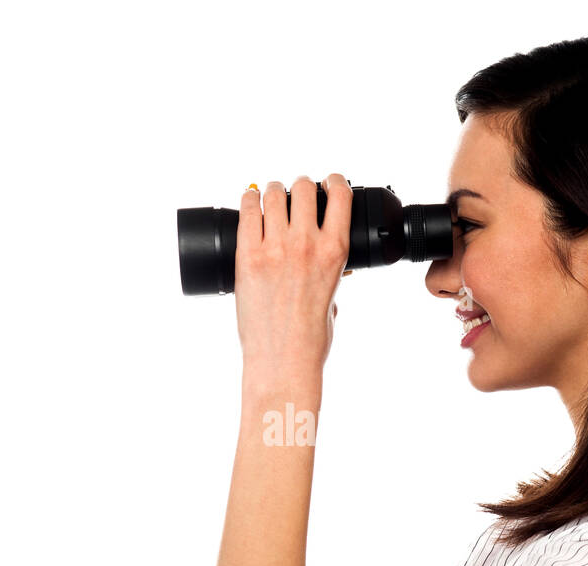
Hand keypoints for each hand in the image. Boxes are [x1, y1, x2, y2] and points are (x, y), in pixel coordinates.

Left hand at [234, 175, 351, 379]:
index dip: (333, 182)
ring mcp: (276, 248)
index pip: (340, 194)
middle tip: (295, 197)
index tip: (328, 184)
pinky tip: (250, 203)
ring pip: (274, 194)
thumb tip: (329, 264)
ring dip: (274, 192)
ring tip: (271, 200)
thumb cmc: (311, 340)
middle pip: (303, 188)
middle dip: (300, 188)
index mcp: (335, 252)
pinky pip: (248, 211)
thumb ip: (331, 276)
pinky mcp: (248, 257)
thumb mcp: (333, 299)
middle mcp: (307, 243)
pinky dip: (250, 201)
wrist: (283, 361)